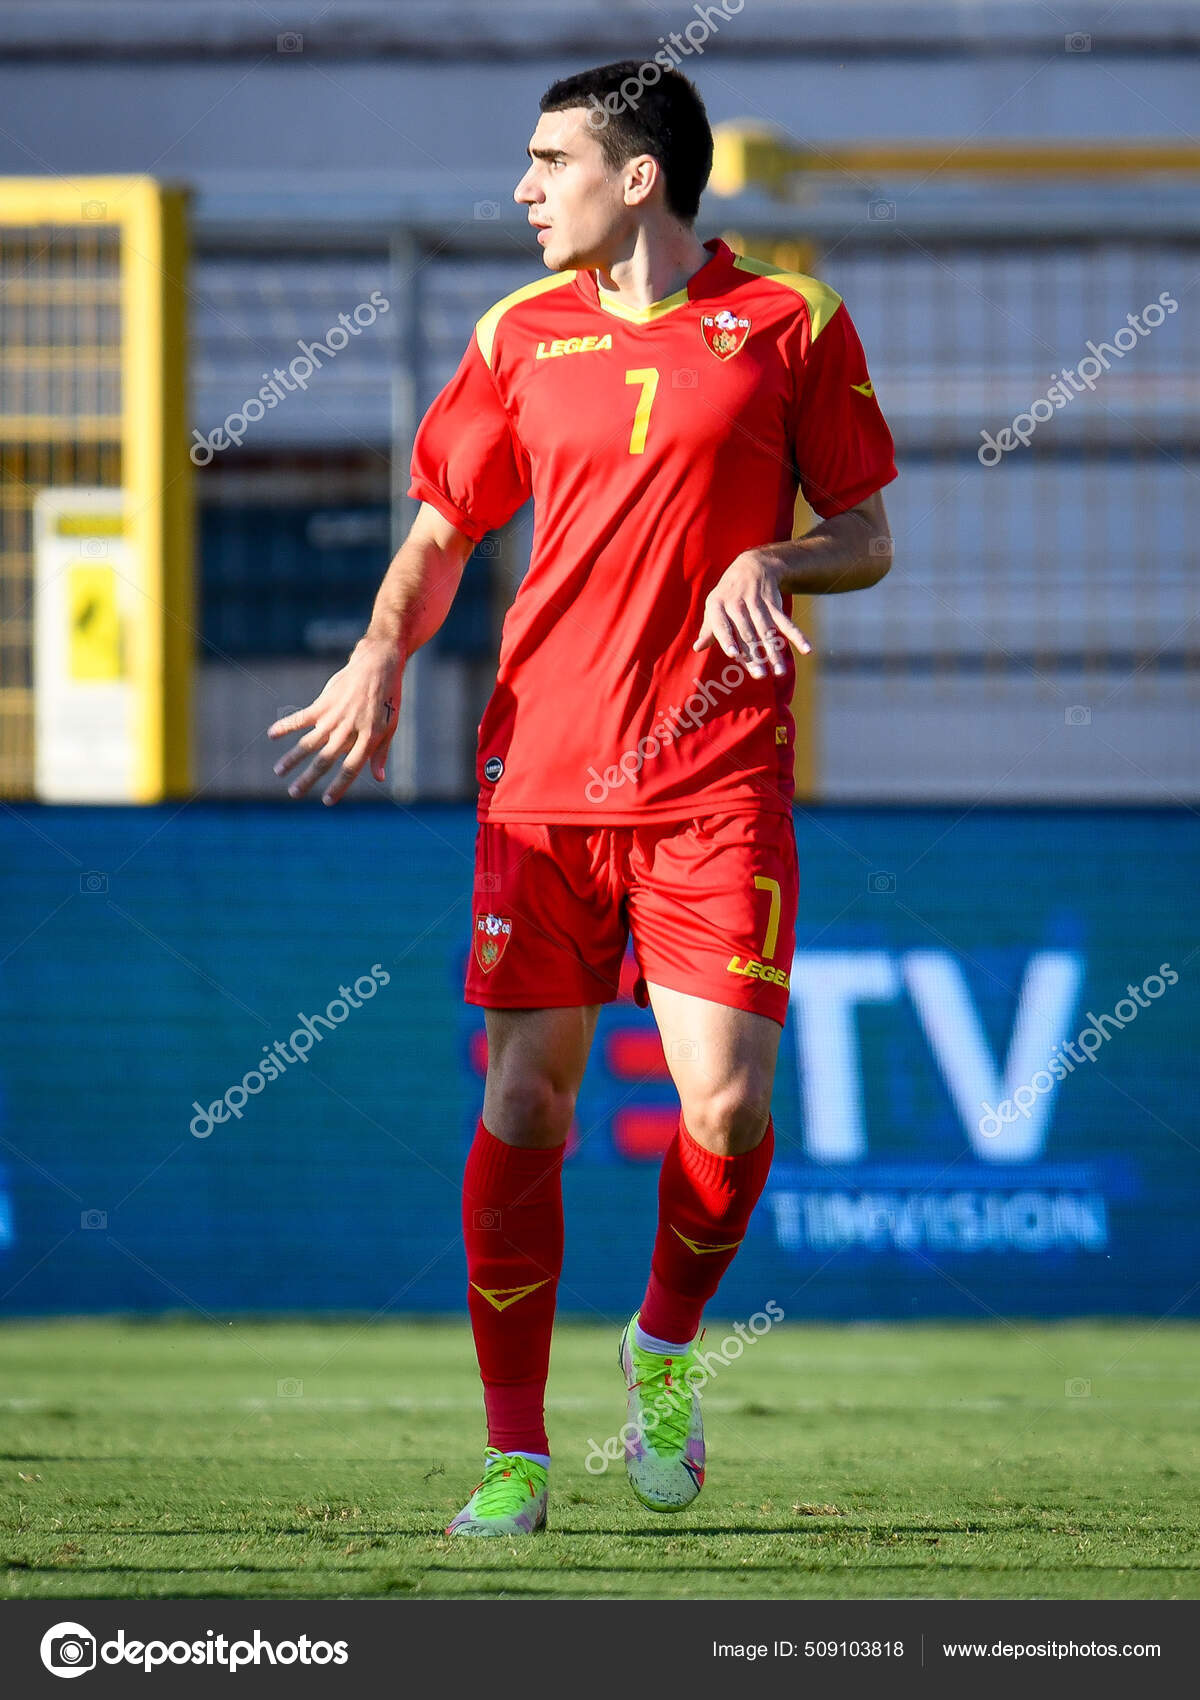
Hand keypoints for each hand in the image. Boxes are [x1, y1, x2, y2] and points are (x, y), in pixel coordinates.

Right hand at [268, 635, 404, 804]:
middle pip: (325, 760)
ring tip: (278, 771)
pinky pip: (301, 718)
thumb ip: (380, 753)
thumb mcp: (390, 727)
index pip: (351, 768)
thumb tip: (379, 779)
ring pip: (309, 742)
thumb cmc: (388, 699)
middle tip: (293, 793)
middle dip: (308, 779)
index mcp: (369, 737)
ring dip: (292, 758)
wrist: (378, 666)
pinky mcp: (324, 703)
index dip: (339, 786)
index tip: (327, 801)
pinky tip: (272, 734)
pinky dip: (286, 725)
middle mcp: (350, 729)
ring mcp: (335, 716)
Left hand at [693, 550, 811, 678]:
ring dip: (774, 652)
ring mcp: (757, 603)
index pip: (723, 625)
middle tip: (760, 675)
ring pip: (767, 631)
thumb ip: (709, 629)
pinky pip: (786, 622)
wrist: (752, 566)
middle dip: (755, 655)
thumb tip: (697, 648)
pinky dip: (797, 636)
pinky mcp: (774, 604)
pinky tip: (806, 649)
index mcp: (718, 606)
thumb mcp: (715, 606)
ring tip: (779, 672)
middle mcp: (738, 604)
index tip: (734, 655)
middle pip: (748, 634)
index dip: (728, 640)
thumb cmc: (728, 594)